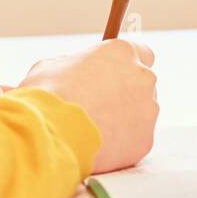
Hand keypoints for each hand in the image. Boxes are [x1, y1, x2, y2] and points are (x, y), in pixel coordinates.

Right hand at [19, 38, 158, 173]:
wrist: (53, 135)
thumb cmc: (49, 95)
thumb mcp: (51, 67)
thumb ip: (71, 66)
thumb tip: (72, 71)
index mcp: (121, 53)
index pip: (141, 52)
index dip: (125, 65)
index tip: (115, 73)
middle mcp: (142, 78)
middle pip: (141, 84)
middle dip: (125, 93)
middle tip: (99, 105)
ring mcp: (148, 110)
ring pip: (140, 114)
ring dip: (123, 119)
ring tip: (92, 129)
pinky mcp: (146, 140)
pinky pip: (135, 140)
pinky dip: (121, 143)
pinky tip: (98, 146)